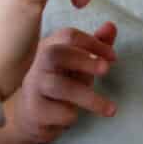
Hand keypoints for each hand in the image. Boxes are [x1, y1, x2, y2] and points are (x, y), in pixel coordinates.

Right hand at [6, 21, 117, 143]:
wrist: (29, 116)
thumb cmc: (59, 85)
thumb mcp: (78, 65)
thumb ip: (95, 46)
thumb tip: (111, 26)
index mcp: (50, 48)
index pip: (68, 36)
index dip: (93, 43)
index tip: (113, 57)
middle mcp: (38, 64)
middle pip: (55, 54)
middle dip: (83, 60)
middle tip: (107, 70)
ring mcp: (33, 87)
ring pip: (58, 87)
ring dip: (89, 98)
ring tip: (112, 110)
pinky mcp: (34, 110)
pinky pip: (58, 112)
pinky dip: (71, 116)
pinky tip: (73, 118)